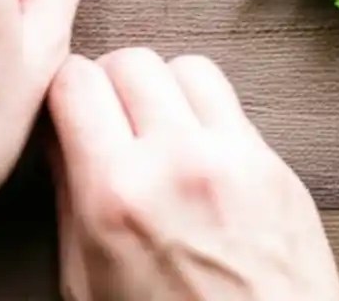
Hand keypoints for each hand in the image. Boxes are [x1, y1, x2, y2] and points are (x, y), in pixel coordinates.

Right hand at [49, 49, 338, 300]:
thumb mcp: (87, 284)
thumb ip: (69, 201)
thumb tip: (60, 139)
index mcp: (117, 195)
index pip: (75, 80)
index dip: (62, 90)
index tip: (64, 109)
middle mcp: (178, 161)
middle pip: (132, 59)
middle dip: (110, 83)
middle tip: (108, 118)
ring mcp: (237, 158)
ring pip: (188, 66)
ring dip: (165, 88)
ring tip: (158, 129)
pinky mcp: (278, 166)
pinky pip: (233, 105)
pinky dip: (208, 116)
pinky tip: (199, 154)